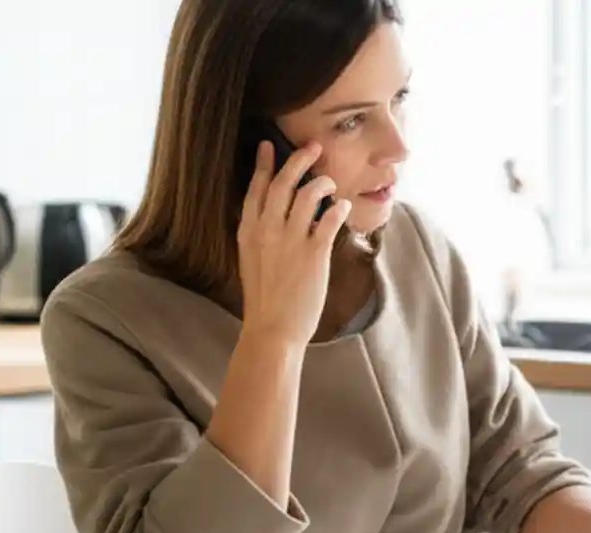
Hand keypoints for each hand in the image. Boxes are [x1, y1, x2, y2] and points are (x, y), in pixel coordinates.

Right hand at [237, 140, 351, 346]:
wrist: (272, 329)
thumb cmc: (265, 300)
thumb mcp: (251, 261)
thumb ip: (259, 237)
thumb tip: (273, 217)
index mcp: (247, 231)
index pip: (255, 188)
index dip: (264, 164)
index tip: (269, 145)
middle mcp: (267, 230)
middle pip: (283, 182)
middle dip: (299, 159)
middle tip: (313, 148)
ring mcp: (290, 240)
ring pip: (308, 193)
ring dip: (323, 183)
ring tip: (331, 184)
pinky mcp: (314, 253)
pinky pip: (330, 218)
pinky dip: (339, 208)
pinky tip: (343, 207)